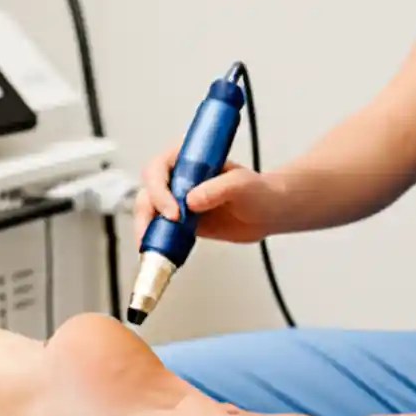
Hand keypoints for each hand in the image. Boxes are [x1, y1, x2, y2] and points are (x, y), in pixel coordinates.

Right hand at [132, 146, 288, 244]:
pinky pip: (162, 232)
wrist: (269, 213)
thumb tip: (191, 200)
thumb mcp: (242, 185)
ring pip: (150, 214)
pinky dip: (158, 243)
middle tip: (154, 234)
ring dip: (146, 231)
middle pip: (148, 193)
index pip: (159, 169)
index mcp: (189, 160)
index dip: (160, 190)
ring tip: (151, 248)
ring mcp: (178, 202)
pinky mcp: (182, 223)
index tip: (175, 212)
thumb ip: (219, 188)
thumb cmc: (259, 191)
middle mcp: (178, 179)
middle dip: (146, 214)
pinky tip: (160, 255)